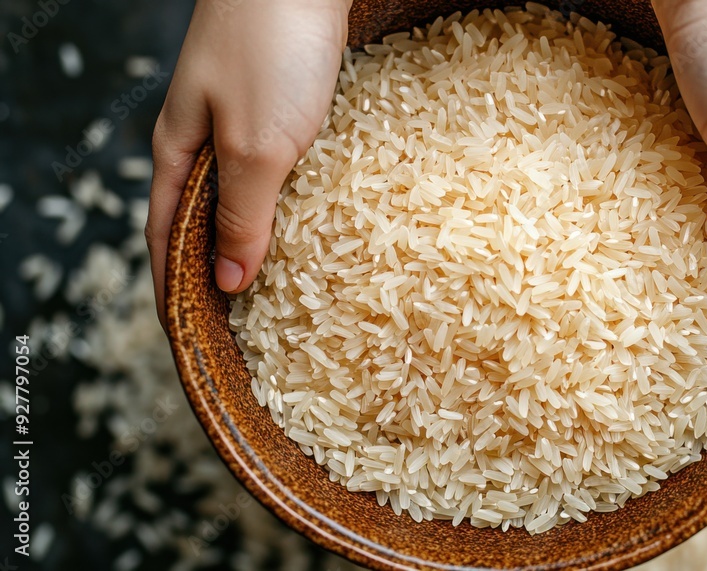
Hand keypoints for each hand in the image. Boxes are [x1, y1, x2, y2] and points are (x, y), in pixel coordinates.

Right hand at [147, 0, 349, 326]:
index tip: (189, 339)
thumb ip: (241, 214)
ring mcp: (238, 117)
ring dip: (245, 240)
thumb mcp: (255, 147)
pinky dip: (276, 204)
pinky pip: (268, 169)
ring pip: (234, 194)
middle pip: (195, 218)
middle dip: (208, 271)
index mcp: (178, 151)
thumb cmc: (271, 51)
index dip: (173, 289)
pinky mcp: (274, 103)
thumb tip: (227, 280)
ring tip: (269, 286)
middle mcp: (202, 137)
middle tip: (234, 323)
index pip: (162, 236)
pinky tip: (296, 220)